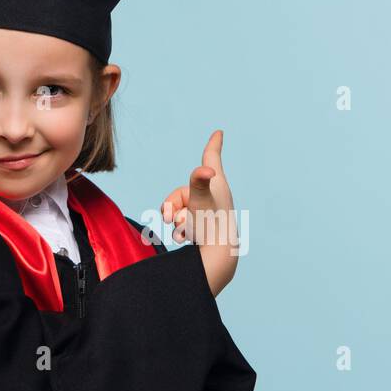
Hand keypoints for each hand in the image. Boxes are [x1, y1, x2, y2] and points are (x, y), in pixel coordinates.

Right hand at [160, 129, 239, 296]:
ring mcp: (209, 210)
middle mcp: (214, 195)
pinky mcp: (205, 226)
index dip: (213, 144)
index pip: (211, 158)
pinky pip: (184, 223)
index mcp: (216, 183)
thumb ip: (198, 181)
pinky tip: (187, 238)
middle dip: (172, 206)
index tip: (219, 133)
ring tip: (186, 232)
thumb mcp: (200, 199)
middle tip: (175, 220)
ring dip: (176, 221)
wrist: (217, 258)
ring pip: (179, 209)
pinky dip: (181, 231)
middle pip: (181, 192)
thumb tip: (206, 170)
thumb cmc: (210, 225)